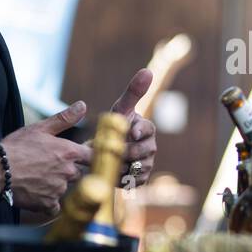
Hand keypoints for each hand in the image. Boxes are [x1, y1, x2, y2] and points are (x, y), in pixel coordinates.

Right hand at [0, 101, 93, 215]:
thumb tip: (83, 106)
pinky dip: (47, 202)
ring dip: (55, 185)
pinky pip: (54, 206)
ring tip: (36, 178)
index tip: (84, 158)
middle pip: (77, 174)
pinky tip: (36, 194)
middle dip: (67, 171)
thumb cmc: (16, 147)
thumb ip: (65, 119)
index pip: (93, 156)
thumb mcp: (40, 128)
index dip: (89, 157)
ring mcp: (59, 189)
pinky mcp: (48, 203)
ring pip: (64, 188)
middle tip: (47, 166)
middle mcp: (68, 171)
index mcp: (69, 152)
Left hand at [77, 69, 158, 188]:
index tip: (131, 132)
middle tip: (111, 149)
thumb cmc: (113, 125)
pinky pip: (134, 181)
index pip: (149, 129)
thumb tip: (148, 71)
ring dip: (122, 164)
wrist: (102, 151)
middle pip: (144, 151)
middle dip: (127, 150)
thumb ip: (133, 92)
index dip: (141, 131)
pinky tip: (111, 172)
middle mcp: (150, 147)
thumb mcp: (120, 109)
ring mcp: (146, 164)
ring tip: (109, 160)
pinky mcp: (139, 179)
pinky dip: (121, 177)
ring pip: (138, 167)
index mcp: (147, 129)